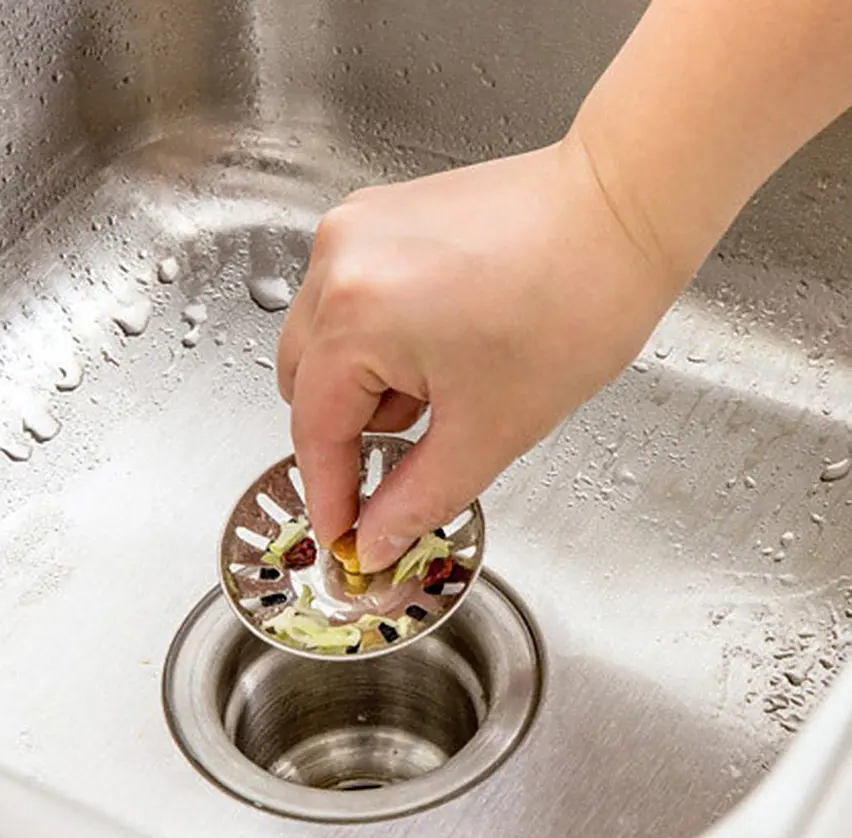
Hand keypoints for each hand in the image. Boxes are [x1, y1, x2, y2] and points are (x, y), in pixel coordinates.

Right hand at [277, 133, 691, 571]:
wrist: (620, 211)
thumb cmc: (575, 304)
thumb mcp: (489, 430)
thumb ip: (417, 499)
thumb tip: (375, 541)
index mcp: (355, 315)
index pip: (314, 430)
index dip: (329, 494)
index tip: (343, 533)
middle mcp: (337, 260)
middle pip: (303, 383)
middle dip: (349, 431)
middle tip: (408, 454)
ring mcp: (354, 229)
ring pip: (323, 341)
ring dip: (365, 383)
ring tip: (445, 381)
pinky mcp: (377, 216)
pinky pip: (347, 298)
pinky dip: (377, 338)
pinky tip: (440, 341)